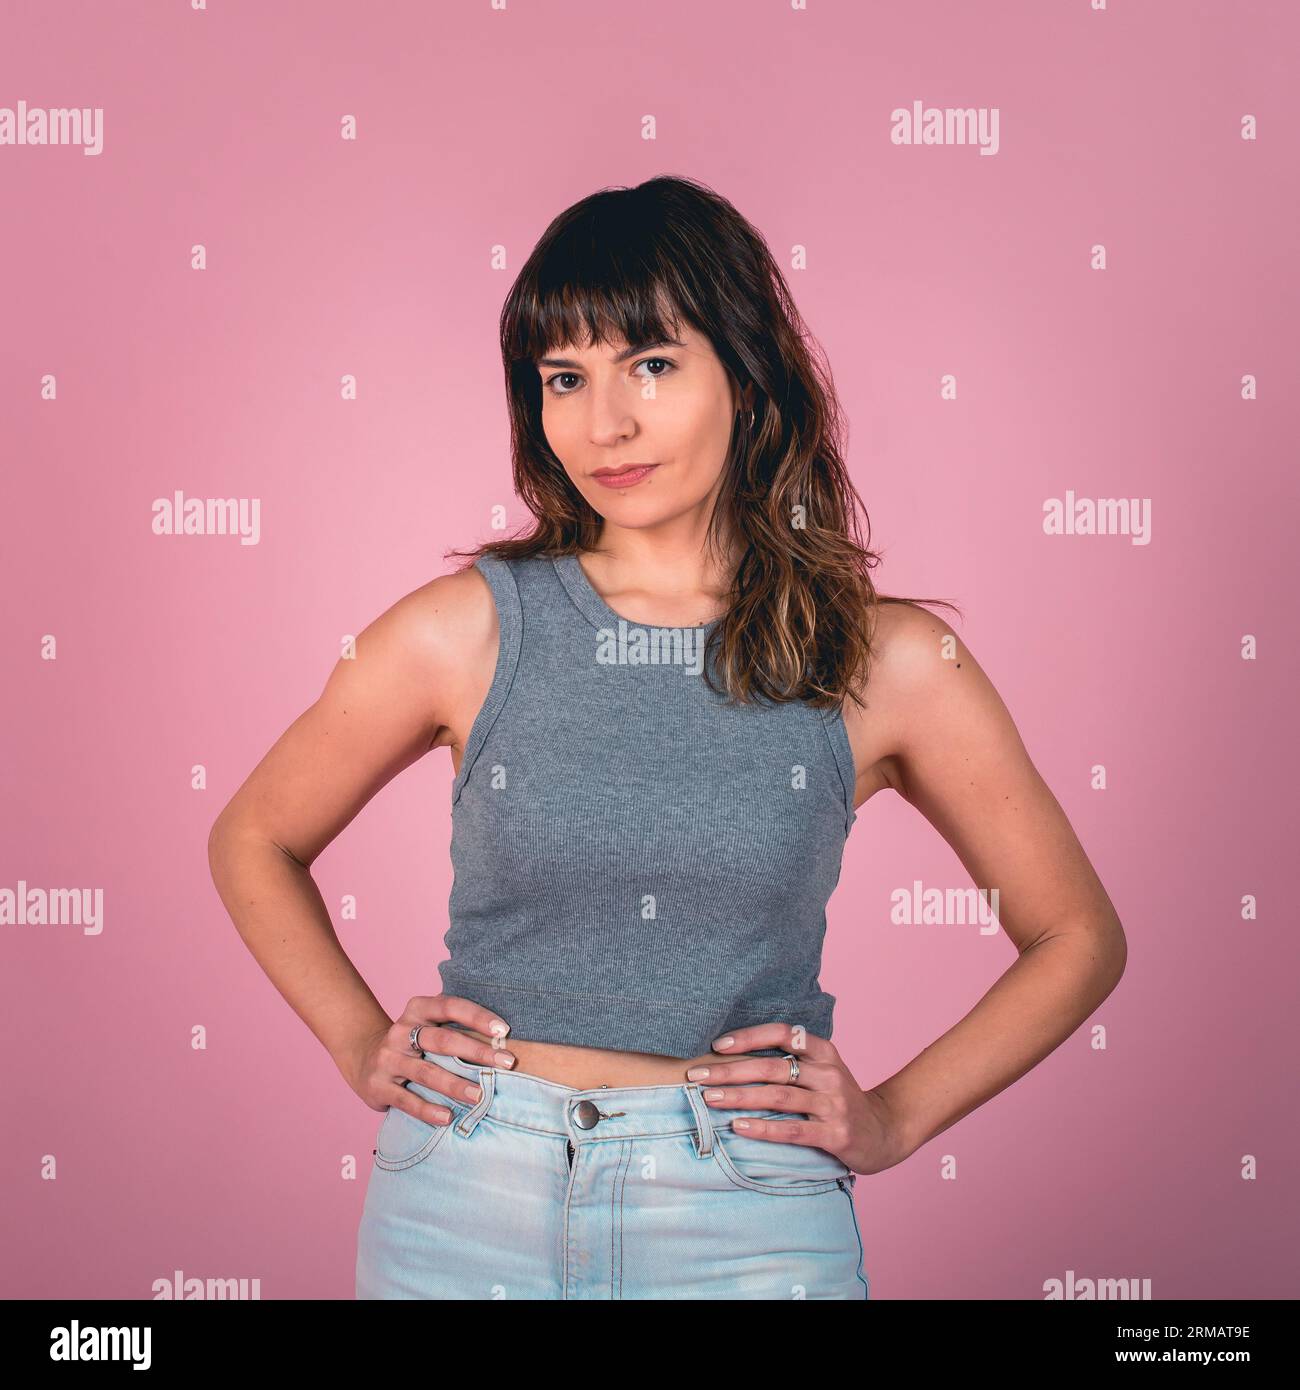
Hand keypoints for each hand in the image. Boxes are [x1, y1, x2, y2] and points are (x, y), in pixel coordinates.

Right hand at [344, 994, 516, 1127]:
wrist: (363, 1057)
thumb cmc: (412, 1042)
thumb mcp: (428, 1026)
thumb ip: (455, 1028)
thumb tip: (502, 1042)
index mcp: (417, 1009)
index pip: (450, 1006)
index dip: (478, 1017)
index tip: (503, 1031)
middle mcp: (401, 1031)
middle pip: (442, 1040)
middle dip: (477, 1052)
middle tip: (507, 1063)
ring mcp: (388, 1058)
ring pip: (427, 1072)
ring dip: (456, 1085)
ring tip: (480, 1096)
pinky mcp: (378, 1086)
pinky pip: (406, 1100)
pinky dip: (428, 1110)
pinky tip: (447, 1117)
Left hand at [684, 1023, 912, 1175]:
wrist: (884, 1132)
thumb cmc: (839, 1099)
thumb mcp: (822, 1071)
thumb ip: (791, 1061)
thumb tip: (734, 1057)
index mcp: (824, 1051)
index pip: (783, 1033)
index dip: (749, 1037)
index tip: (717, 1045)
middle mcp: (829, 1073)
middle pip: (773, 1067)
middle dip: (731, 1071)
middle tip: (697, 1075)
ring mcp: (834, 1104)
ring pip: (778, 1097)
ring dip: (739, 1097)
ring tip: (709, 1098)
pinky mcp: (836, 1134)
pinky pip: (794, 1130)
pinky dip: (764, 1128)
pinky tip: (738, 1127)